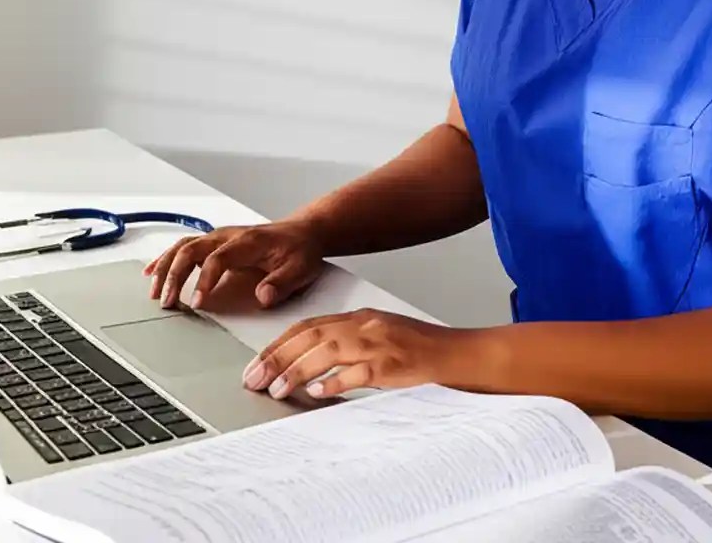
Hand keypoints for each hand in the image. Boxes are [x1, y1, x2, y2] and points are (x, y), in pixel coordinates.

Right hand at [143, 220, 325, 309]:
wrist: (302, 232)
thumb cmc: (300, 250)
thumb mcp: (301, 267)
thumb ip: (283, 282)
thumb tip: (264, 296)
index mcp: (247, 241)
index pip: (217, 258)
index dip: (205, 280)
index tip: (197, 303)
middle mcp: (227, 236)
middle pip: (191, 250)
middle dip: (175, 276)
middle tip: (167, 301)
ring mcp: (218, 238)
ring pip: (183, 248)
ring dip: (166, 269)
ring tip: (155, 292)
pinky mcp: (214, 244)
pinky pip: (184, 248)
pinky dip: (166, 260)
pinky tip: (152, 273)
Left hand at [242, 309, 465, 399]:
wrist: (457, 354)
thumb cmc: (419, 349)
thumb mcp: (378, 339)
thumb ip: (347, 348)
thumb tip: (310, 370)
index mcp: (359, 318)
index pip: (308, 326)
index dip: (279, 344)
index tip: (257, 362)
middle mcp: (364, 326)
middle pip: (310, 336)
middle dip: (277, 357)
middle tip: (254, 378)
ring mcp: (378, 344)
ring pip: (327, 352)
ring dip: (297, 370)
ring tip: (277, 389)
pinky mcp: (392, 365)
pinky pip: (356, 373)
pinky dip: (334, 383)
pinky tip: (316, 392)